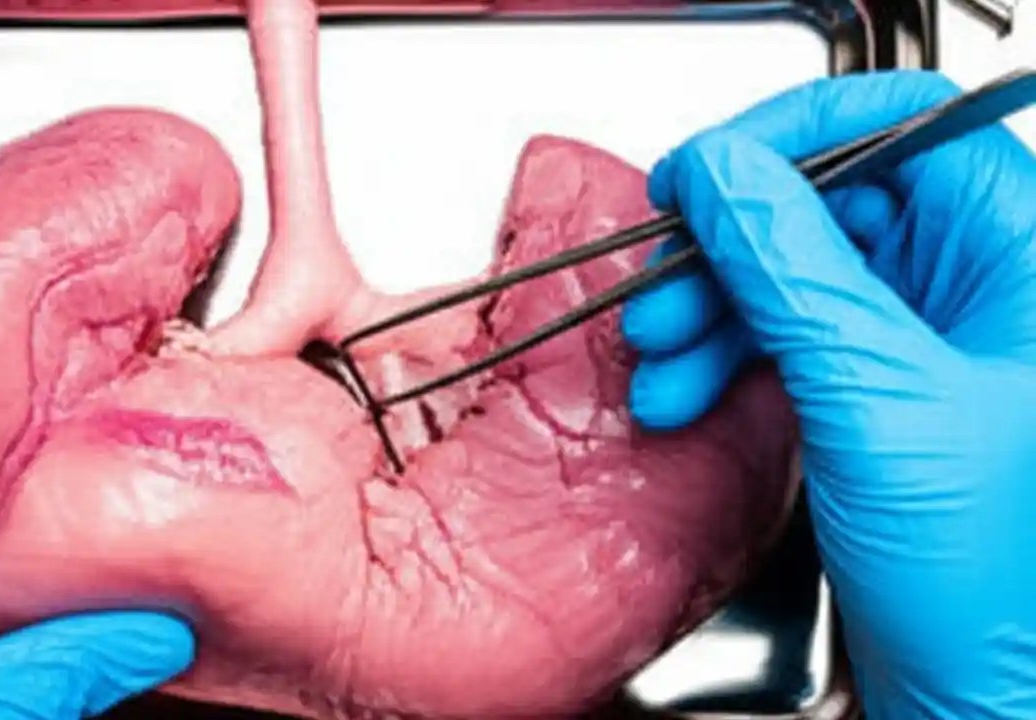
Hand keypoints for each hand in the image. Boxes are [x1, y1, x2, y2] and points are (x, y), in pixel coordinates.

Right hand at [622, 71, 1035, 718]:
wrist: (980, 692)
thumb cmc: (990, 578)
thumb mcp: (874, 398)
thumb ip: (791, 268)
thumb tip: (723, 170)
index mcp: (1020, 259)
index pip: (905, 129)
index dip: (792, 137)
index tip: (704, 170)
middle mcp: (979, 286)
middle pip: (831, 203)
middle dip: (729, 246)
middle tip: (664, 285)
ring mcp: (924, 339)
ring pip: (795, 271)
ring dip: (711, 308)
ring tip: (662, 357)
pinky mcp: (875, 390)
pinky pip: (787, 335)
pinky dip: (725, 355)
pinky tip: (685, 389)